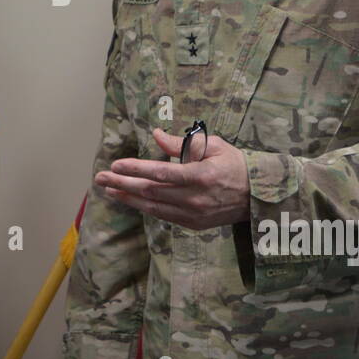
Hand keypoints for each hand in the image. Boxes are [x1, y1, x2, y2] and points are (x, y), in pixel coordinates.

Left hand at [95, 128, 250, 229]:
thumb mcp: (214, 146)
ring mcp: (194, 214)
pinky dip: (145, 207)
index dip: (136, 170)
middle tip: (100, 178)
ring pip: (154, 207)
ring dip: (128, 198)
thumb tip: (155, 134)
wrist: (258, 196)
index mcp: (201, 175)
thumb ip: (183, 143)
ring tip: (109, 190)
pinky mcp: (194, 224)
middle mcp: (195, 198)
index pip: (161, 173)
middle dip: (123, 184)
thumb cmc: (235, 165)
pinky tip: (130, 200)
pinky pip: (164, 216)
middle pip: (151, 192)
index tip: (115, 165)